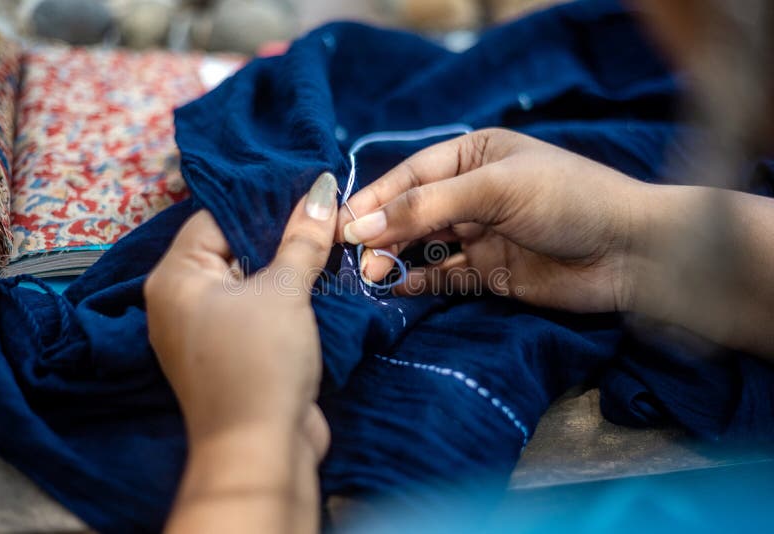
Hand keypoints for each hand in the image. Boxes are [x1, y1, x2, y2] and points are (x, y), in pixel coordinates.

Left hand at [145, 172, 337, 532]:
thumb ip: (301, 239)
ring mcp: (204, 329)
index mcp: (175, 276)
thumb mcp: (284, 291)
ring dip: (286, 265)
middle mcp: (180, 300)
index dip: (261, 200)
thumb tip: (319, 188)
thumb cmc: (261, 359)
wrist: (261, 448)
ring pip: (248, 279)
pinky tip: (319, 279)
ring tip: (328, 238)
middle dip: (278, 233)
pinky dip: (284, 296)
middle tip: (322, 209)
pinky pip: (256, 309)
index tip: (304, 186)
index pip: (216, 216)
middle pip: (232, 247)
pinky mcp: (230, 352)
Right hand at [338, 128, 649, 312]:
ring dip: (396, 257)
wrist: (630, 252)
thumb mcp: (493, 189)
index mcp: (474, 155)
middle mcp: (473, 192)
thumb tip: (360, 227)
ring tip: (370, 273)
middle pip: (413, 210)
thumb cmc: (567, 200)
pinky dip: (421, 282)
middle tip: (350, 255)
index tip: (339, 224)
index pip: (411, 175)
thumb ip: (425, 208)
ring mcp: (482, 233)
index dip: (374, 200)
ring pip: (424, 244)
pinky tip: (399, 288)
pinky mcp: (491, 271)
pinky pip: (445, 275)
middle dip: (381, 231)